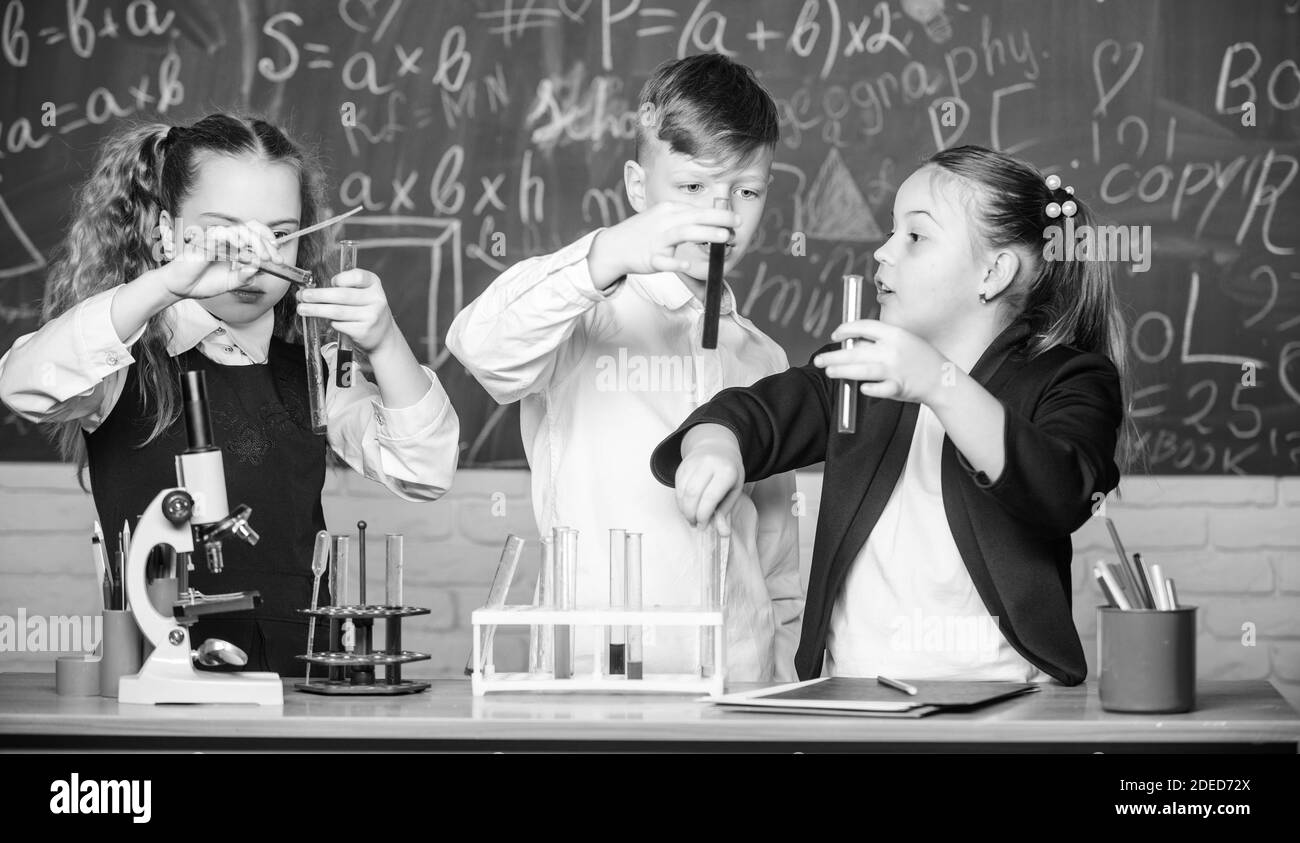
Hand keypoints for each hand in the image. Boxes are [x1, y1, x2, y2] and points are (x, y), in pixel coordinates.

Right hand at [156, 221, 284, 300]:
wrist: (181, 288)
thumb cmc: (204, 283)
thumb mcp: (232, 283)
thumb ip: (246, 276)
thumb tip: (258, 267)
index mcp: (234, 246)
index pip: (255, 234)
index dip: (268, 241)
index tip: (278, 257)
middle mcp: (227, 239)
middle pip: (251, 229)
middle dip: (266, 243)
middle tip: (274, 259)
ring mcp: (216, 238)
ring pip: (240, 230)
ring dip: (255, 242)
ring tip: (262, 257)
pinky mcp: (205, 240)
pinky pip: (222, 234)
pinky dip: (235, 239)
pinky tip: (242, 249)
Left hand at [295, 269, 396, 352]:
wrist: (383, 336)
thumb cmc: (367, 310)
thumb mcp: (364, 294)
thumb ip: (346, 288)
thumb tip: (313, 288)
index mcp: (374, 284)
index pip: (358, 277)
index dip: (342, 279)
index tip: (331, 282)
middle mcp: (376, 299)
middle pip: (342, 295)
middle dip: (319, 295)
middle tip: (303, 296)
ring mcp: (371, 316)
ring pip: (337, 311)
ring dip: (316, 310)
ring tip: (303, 309)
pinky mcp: (364, 331)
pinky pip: (340, 325)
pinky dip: (330, 322)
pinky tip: (325, 320)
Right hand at [587, 201, 738, 288]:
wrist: (614, 246)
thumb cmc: (644, 233)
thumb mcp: (663, 218)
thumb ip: (685, 219)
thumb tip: (711, 221)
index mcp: (669, 210)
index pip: (697, 210)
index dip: (718, 214)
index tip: (735, 219)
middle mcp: (664, 222)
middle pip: (694, 217)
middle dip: (717, 219)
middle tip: (737, 223)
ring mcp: (656, 240)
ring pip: (682, 234)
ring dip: (704, 234)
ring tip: (723, 237)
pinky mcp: (649, 258)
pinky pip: (663, 261)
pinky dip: (674, 263)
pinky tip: (687, 266)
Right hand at [674, 424, 744, 534]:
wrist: (717, 446)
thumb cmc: (728, 471)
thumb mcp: (734, 490)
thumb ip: (726, 511)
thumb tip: (723, 533)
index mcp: (726, 471)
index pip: (711, 497)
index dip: (704, 515)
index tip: (703, 526)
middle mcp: (709, 464)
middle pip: (694, 494)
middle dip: (692, 514)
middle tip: (695, 524)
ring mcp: (693, 462)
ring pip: (683, 491)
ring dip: (684, 509)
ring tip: (690, 517)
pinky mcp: (682, 465)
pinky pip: (677, 487)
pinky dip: (680, 501)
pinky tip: (686, 507)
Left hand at [814, 319, 950, 404]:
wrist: (942, 379)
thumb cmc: (918, 358)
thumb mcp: (902, 341)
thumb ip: (878, 341)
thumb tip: (850, 343)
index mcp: (894, 334)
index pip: (864, 327)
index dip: (845, 329)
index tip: (835, 335)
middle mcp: (893, 350)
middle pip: (856, 350)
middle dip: (834, 356)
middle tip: (819, 360)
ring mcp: (895, 369)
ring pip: (862, 369)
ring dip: (843, 371)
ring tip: (829, 372)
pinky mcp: (899, 387)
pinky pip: (879, 389)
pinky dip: (869, 388)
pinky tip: (860, 387)